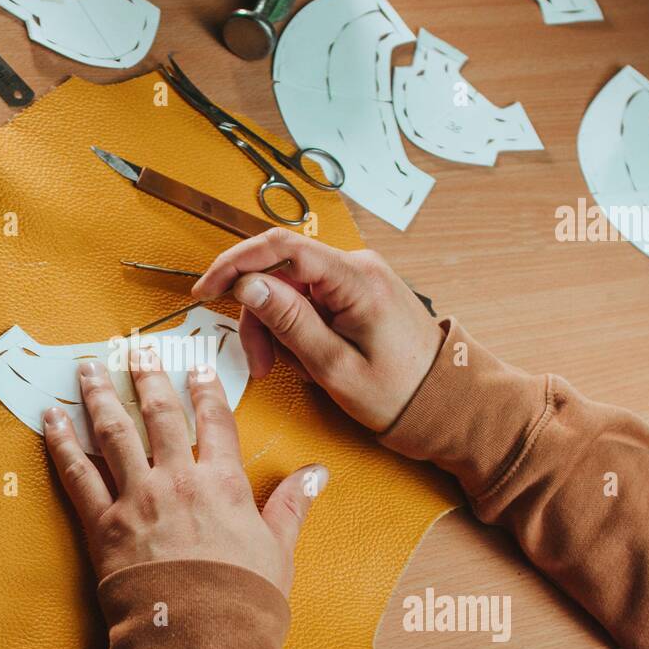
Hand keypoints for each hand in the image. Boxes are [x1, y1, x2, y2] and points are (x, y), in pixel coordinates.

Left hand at [42, 349, 325, 596]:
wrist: (198, 637)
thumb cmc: (242, 599)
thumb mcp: (279, 550)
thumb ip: (292, 505)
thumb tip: (317, 473)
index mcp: (222, 483)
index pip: (215, 422)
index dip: (206, 390)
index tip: (197, 365)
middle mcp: (177, 479)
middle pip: (160, 415)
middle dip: (147, 376)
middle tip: (135, 348)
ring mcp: (137, 498)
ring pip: (115, 432)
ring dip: (99, 395)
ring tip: (86, 368)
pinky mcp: (103, 524)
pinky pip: (78, 474)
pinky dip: (62, 443)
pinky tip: (51, 418)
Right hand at [192, 228, 443, 432]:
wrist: (442, 401)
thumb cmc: (398, 392)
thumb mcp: (334, 366)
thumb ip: (289, 322)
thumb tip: (249, 284)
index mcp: (356, 279)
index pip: (281, 248)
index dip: (234, 264)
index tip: (205, 290)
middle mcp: (357, 266)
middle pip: (280, 273)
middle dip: (258, 315)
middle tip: (260, 363)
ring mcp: (357, 276)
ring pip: (289, 288)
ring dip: (275, 327)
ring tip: (284, 368)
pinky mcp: (355, 290)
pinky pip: (308, 298)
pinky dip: (294, 326)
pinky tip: (304, 355)